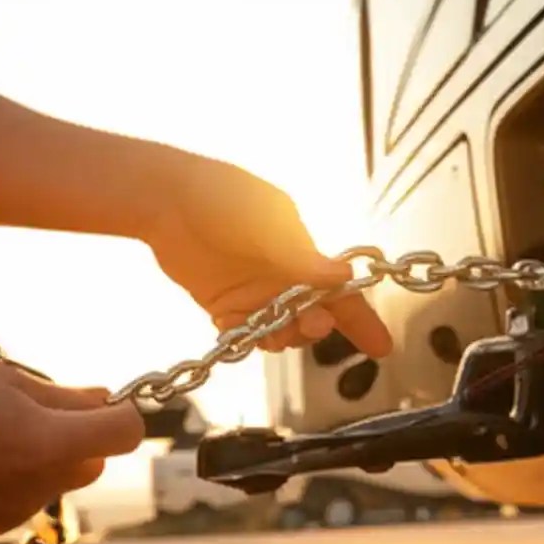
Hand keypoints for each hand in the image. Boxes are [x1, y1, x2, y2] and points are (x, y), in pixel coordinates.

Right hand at [0, 357, 143, 543]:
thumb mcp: (1, 379)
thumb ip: (63, 396)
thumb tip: (105, 400)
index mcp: (51, 444)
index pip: (125, 434)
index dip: (121, 416)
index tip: (103, 406)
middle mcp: (39, 487)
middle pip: (90, 465)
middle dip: (75, 442)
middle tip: (28, 417)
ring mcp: (10, 517)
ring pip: (46, 485)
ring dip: (31, 464)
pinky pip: (9, 507)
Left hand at [140, 159, 392, 356]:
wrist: (163, 197)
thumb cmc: (221, 197)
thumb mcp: (267, 223)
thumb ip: (302, 257)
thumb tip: (344, 276)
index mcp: (302, 254)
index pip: (342, 292)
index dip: (363, 320)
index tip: (381, 347)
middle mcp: (283, 276)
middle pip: (315, 316)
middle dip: (316, 327)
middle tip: (308, 324)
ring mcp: (255, 292)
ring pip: (282, 330)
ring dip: (283, 337)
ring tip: (272, 331)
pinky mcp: (224, 304)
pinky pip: (244, 333)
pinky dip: (245, 337)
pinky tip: (237, 329)